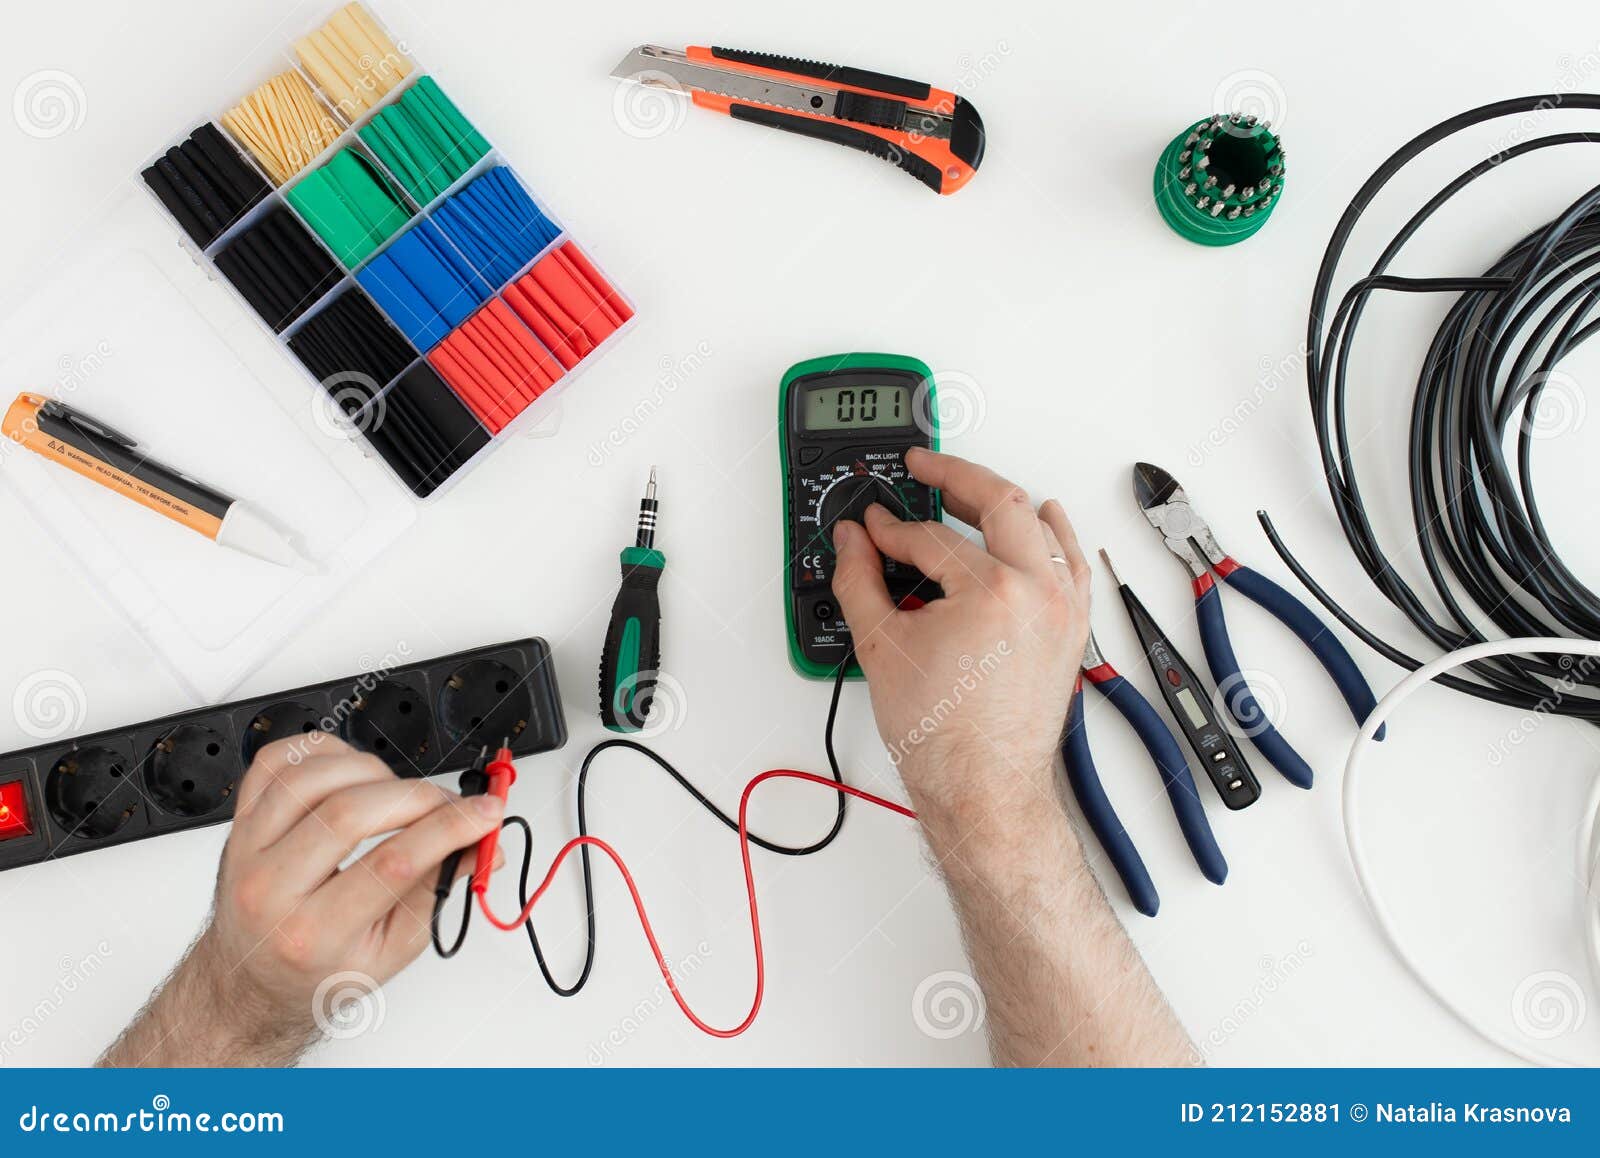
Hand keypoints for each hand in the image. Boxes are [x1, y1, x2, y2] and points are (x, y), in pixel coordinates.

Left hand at [100, 732, 503, 1065]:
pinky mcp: (239, 820)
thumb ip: (437, 891)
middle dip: (419, 797)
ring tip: (398, 795)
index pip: (391, 864)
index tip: (486, 813)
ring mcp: (246, 848)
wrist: (251, 979)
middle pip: (350, 813)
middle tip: (452, 803)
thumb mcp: (391, 950)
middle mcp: (269, 888)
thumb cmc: (317, 968)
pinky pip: (278, 760)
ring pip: (312, 778)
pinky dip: (324, 754)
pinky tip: (351, 775)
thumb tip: (484, 846)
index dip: (450, 829)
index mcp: (311, 935)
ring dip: (374, 773)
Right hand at [829, 449, 1090, 825]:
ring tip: (972, 491)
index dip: (890, 529)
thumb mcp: (883, 648)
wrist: (983, 788)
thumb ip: (860, 581)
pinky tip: (1037, 526)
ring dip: (1007, 502)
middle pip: (1000, 502)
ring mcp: (1062, 609)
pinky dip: (1053, 538)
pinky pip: (1071, 562)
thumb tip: (852, 543)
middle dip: (955, 477)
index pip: (929, 539)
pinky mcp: (1072, 629)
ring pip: (1044, 525)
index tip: (871, 528)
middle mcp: (1037, 592)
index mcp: (992, 592)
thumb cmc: (944, 737)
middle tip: (925, 468)